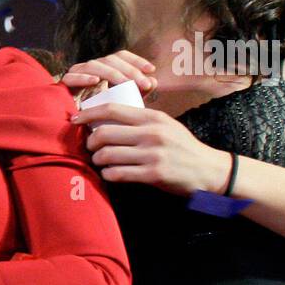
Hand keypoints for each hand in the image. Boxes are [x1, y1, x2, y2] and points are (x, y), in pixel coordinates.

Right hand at [57, 50, 157, 105]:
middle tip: (144, 84)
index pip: (120, 56)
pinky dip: (83, 77)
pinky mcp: (62, 85)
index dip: (136, 60)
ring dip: (112, 73)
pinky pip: (71, 77)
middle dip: (129, 70)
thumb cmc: (101, 115)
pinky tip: (95, 81)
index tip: (151, 70)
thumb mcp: (123, 103)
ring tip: (125, 83)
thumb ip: (138, 93)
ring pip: (94, 65)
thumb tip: (153, 81)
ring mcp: (76, 74)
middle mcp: (91, 68)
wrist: (72, 128)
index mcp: (104, 68)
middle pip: (110, 59)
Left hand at [72, 102, 233, 195]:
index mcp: (153, 118)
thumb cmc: (182, 148)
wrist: (209, 170)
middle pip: (104, 133)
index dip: (88, 113)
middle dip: (90, 142)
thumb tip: (107, 118)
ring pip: (107, 155)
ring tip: (100, 162)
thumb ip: (141, 121)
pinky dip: (108, 175)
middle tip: (90, 148)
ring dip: (97, 160)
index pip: (112, 110)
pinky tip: (110, 174)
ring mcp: (152, 154)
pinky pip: (117, 174)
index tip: (75, 119)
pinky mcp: (153, 174)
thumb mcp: (165, 126)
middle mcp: (152, 133)